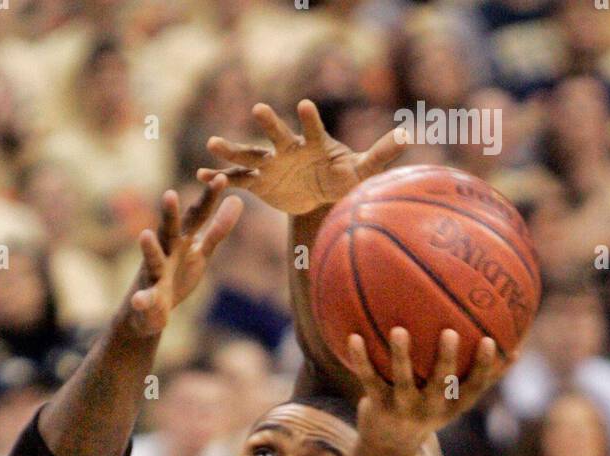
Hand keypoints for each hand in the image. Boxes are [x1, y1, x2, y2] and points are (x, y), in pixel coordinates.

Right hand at [125, 175, 242, 336]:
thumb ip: (217, 230)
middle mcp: (165, 252)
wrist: (149, 311)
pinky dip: (142, 299)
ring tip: (145, 235)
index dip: (208, 199)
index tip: (221, 178)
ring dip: (149, 248)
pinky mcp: (148, 299)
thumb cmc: (177, 276)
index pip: (196, 216)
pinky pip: (145, 299)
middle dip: (169, 214)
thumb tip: (237, 198)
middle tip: (170, 194)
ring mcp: (154, 274)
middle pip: (168, 230)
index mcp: (181, 240)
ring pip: (152, 260)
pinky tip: (139, 300)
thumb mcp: (200, 253)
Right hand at [198, 99, 403, 216]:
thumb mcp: (362, 171)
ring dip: (232, 150)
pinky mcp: (260, 183)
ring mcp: (271, 165)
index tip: (305, 105)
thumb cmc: (344, 179)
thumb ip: (380, 154)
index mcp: (314, 143)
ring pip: (250, 155)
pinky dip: (220, 179)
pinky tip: (201, 177)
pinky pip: (238, 181)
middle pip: (277, 134)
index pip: (312, 127)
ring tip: (213, 143)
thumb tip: (408, 135)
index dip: (310, 118)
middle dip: (269, 124)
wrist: (322, 196)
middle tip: (259, 110)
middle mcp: (288, 149)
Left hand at [347, 328, 501, 455]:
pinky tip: (353, 336)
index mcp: (451, 407)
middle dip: (445, 360)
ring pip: (402, 380)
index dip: (484, 368)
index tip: (491, 342)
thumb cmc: (428, 413)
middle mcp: (428, 409)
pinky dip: (361, 359)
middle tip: (449, 332)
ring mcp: (402, 408)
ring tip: (398, 330)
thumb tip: (516, 351)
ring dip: (401, 355)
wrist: (387, 449)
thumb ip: (481, 379)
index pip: (473, 389)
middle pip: (440, 384)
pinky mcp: (377, 406)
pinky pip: (368, 378)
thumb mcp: (455, 402)